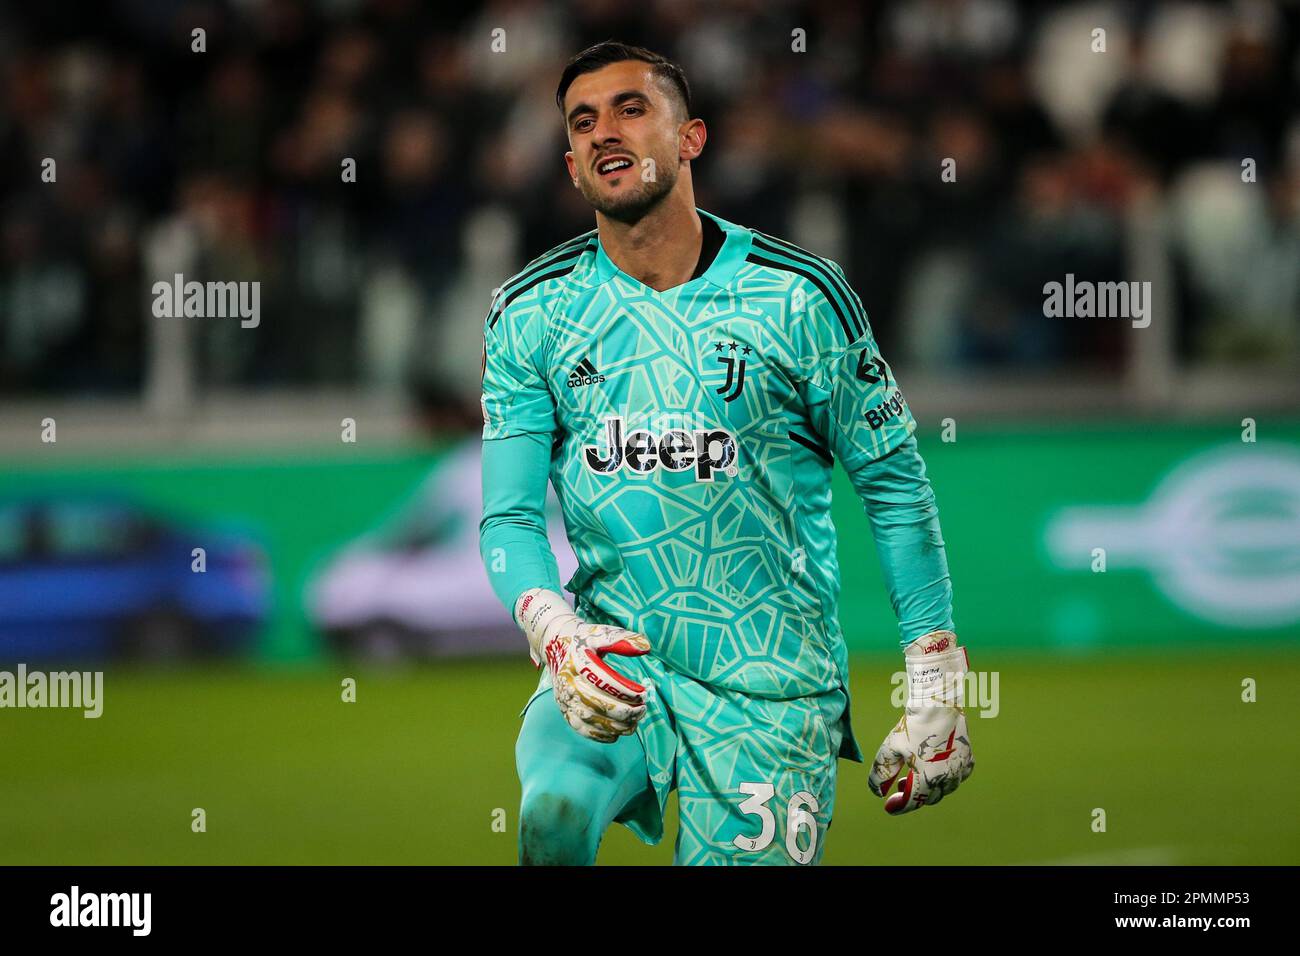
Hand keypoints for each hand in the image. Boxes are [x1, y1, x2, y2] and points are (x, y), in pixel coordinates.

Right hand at [515, 588, 650, 742]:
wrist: (556, 645)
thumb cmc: (584, 640)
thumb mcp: (600, 634)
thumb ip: (622, 639)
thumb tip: (646, 647)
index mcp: (578, 663)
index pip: (604, 682)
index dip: (626, 691)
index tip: (644, 693)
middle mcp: (568, 683)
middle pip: (598, 704)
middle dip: (625, 711)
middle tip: (642, 710)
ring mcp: (565, 699)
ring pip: (591, 720)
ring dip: (616, 725)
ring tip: (634, 723)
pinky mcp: (564, 710)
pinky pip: (581, 729)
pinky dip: (600, 735)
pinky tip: (617, 733)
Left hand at [868, 631, 973, 813]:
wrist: (938, 704)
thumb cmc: (912, 726)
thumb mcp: (890, 749)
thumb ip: (881, 773)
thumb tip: (876, 792)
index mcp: (929, 779)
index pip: (913, 803)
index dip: (899, 807)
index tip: (888, 807)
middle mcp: (948, 779)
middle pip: (929, 797)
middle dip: (913, 796)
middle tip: (899, 787)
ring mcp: (960, 770)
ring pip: (944, 789)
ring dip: (928, 788)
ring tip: (912, 777)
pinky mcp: (968, 760)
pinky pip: (957, 778)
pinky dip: (944, 778)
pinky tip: (933, 769)